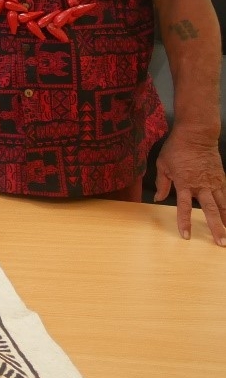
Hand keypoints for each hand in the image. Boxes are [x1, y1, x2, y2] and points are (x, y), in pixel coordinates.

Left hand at [154, 127, 225, 245]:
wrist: (197, 134)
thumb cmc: (176, 148)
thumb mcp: (162, 164)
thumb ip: (162, 183)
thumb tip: (158, 198)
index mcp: (184, 183)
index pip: (184, 207)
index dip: (185, 222)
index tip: (186, 236)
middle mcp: (201, 185)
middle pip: (210, 210)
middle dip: (216, 228)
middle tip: (221, 243)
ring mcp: (214, 182)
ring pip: (222, 205)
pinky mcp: (221, 178)